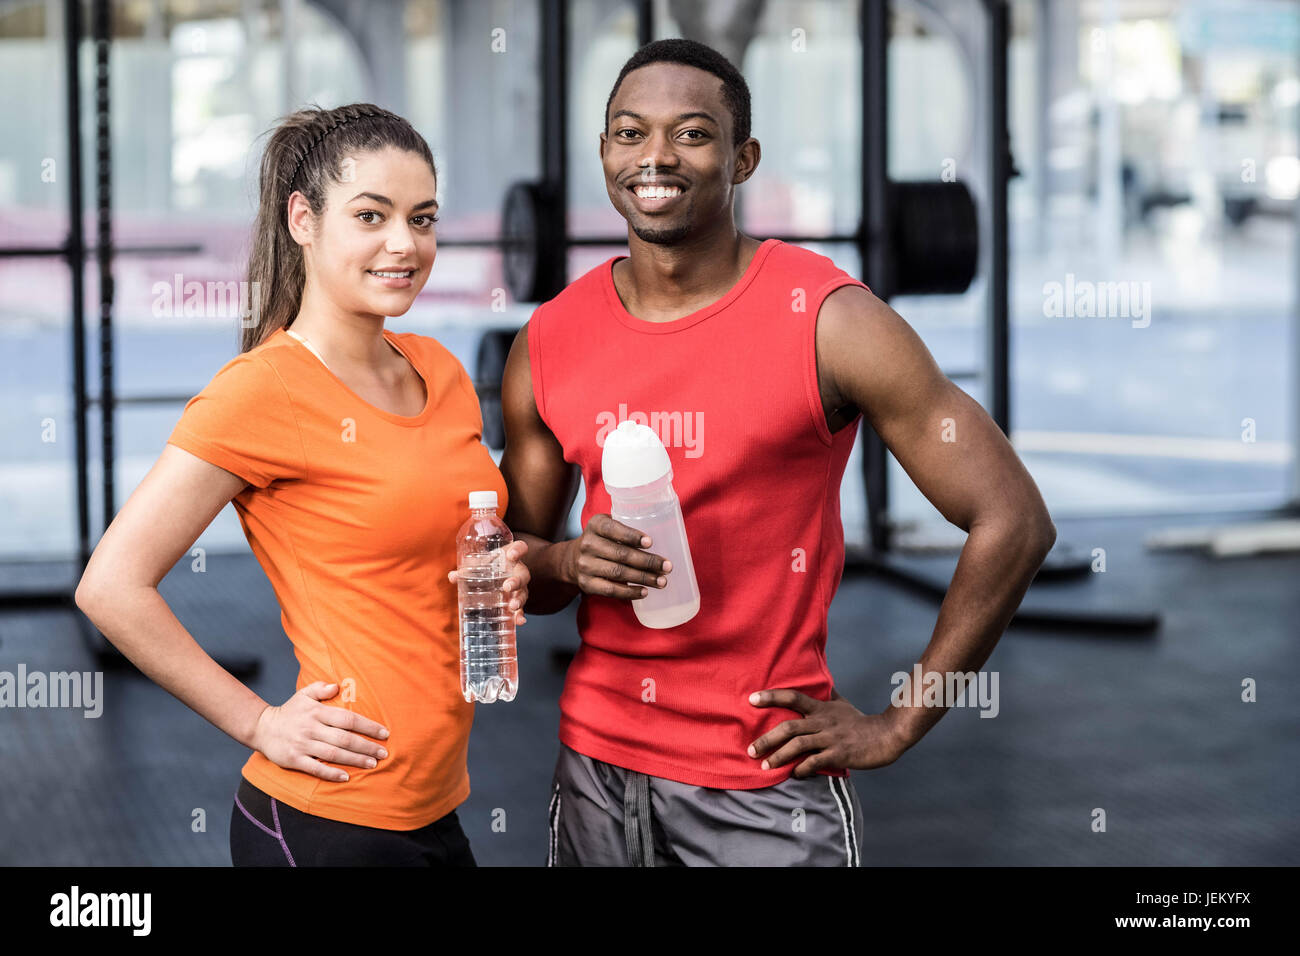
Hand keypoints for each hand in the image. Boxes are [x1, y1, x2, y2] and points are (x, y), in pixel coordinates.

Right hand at [251, 682, 390, 782]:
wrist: (261, 728)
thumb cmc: (289, 711)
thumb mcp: (303, 694)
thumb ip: (320, 688)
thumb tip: (337, 685)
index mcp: (317, 712)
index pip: (348, 719)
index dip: (368, 726)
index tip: (384, 733)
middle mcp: (311, 728)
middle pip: (344, 738)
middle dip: (366, 746)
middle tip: (384, 753)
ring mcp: (302, 745)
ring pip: (333, 754)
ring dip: (354, 760)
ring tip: (372, 764)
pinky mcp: (294, 759)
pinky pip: (315, 768)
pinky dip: (331, 773)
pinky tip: (346, 777)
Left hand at [447, 539, 529, 625]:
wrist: (500, 573)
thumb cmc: (490, 565)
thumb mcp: (480, 564)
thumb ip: (467, 569)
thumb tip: (453, 576)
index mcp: (511, 557)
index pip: (520, 548)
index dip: (518, 550)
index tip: (510, 555)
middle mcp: (519, 571)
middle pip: (523, 575)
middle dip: (516, 581)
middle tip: (507, 587)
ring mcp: (520, 587)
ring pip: (523, 592)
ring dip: (519, 600)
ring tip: (513, 606)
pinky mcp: (517, 600)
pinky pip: (522, 608)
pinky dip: (520, 615)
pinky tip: (519, 621)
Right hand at [561, 513, 670, 600]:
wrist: (572, 559)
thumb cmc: (601, 541)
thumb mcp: (607, 527)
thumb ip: (626, 529)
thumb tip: (663, 540)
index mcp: (595, 525)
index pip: (613, 529)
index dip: (631, 536)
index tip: (650, 542)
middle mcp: (588, 544)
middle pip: (621, 554)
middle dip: (647, 561)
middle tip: (667, 566)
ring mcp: (585, 565)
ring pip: (618, 573)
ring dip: (643, 578)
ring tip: (661, 581)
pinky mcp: (586, 584)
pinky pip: (610, 590)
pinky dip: (629, 592)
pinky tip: (644, 591)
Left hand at [746, 688, 906, 777]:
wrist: (885, 736)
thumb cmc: (860, 721)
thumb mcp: (842, 703)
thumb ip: (828, 694)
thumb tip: (820, 682)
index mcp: (821, 708)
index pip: (792, 697)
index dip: (771, 696)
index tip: (751, 699)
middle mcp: (822, 721)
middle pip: (789, 726)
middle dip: (767, 739)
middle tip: (751, 749)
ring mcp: (830, 738)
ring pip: (798, 745)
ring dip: (779, 756)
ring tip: (765, 765)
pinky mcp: (839, 755)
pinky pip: (815, 762)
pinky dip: (801, 768)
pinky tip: (792, 774)